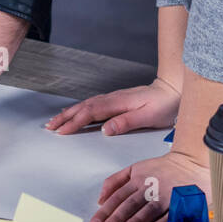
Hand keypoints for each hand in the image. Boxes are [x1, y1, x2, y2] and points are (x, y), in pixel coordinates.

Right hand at [46, 77, 180, 134]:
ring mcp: (113, 98)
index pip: (90, 113)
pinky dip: (79, 110)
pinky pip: (92, 105)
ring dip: (69, 113)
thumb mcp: (148, 117)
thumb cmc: (163, 104)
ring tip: (56, 121)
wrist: (172, 90)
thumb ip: (126, 122)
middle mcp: (112, 98)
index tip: (62, 132)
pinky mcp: (115, 100)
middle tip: (50, 127)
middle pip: (83, 107)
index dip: (75, 122)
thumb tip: (105, 129)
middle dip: (65, 117)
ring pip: (86, 105)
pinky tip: (75, 113)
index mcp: (118, 103)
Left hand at [90, 151, 209, 221]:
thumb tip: (101, 198)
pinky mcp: (178, 201)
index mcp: (137, 179)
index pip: (118, 197)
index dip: (106, 211)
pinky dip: (162, 220)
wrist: (188, 161)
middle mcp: (149, 187)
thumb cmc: (161, 168)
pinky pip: (170, 212)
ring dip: (135, 220)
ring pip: (147, 209)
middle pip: (130, 204)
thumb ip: (115, 181)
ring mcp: (164, 194)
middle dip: (116, 218)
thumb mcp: (134, 168)